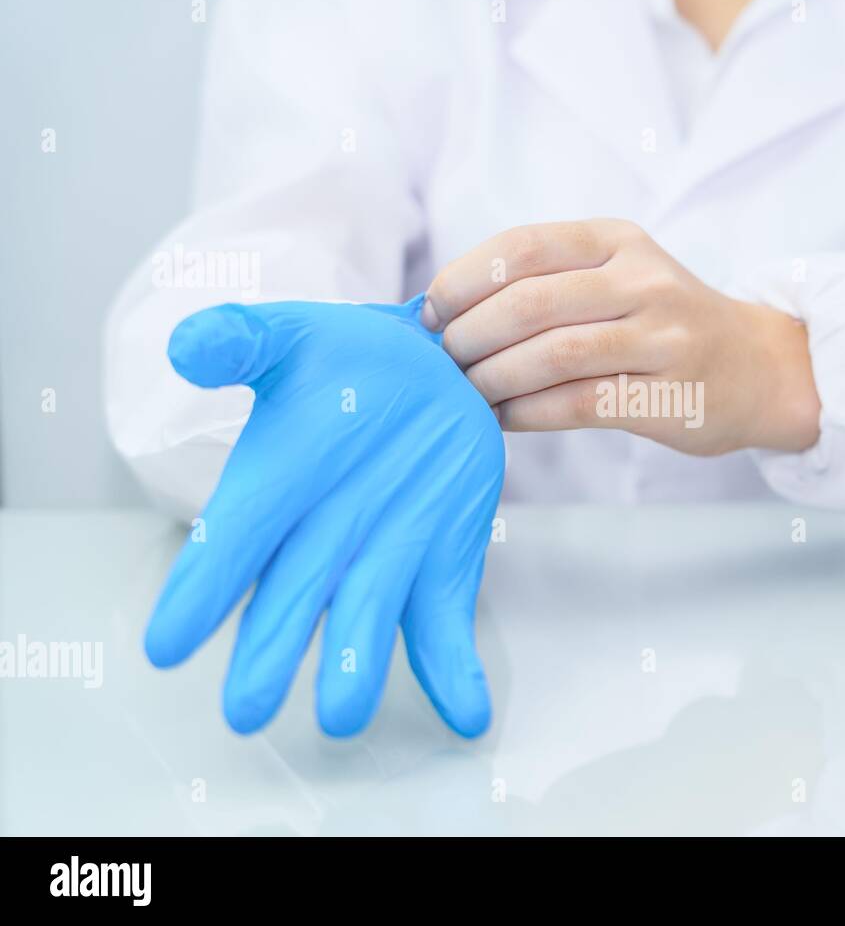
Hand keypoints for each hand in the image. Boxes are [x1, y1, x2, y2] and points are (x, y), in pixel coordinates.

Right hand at [147, 296, 503, 737]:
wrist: (424, 368)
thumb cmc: (339, 359)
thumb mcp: (288, 338)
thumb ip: (240, 341)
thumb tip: (190, 345)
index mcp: (273, 487)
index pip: (225, 544)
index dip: (196, 592)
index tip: (165, 644)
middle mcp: (319, 538)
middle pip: (287, 604)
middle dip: (267, 655)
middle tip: (246, 711)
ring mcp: (382, 559)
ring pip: (364, 623)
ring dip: (354, 670)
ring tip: (343, 716)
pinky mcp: (439, 568)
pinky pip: (443, 629)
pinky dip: (455, 673)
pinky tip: (468, 717)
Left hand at [423, 220, 819, 455]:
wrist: (762, 368)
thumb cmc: (668, 324)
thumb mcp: (621, 274)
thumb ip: (550, 281)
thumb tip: (444, 310)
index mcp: (619, 240)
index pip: (522, 247)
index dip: (464, 280)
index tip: (431, 312)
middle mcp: (643, 281)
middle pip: (529, 302)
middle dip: (469, 334)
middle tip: (444, 359)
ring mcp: (661, 339)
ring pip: (551, 353)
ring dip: (492, 377)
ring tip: (466, 391)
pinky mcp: (668, 397)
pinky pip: (578, 403)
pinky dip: (527, 412)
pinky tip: (503, 418)